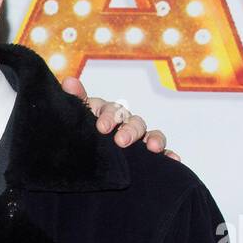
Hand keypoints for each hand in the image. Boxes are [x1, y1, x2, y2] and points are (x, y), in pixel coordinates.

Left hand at [61, 75, 180, 160]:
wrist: (81, 161)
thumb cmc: (82, 134)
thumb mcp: (76, 119)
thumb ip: (76, 101)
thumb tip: (69, 81)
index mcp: (106, 114)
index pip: (110, 110)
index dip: (109, 117)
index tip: (102, 128)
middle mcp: (124, 123)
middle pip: (132, 121)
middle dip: (129, 130)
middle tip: (121, 141)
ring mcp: (137, 138)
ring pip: (148, 133)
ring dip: (153, 138)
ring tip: (152, 148)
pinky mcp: (148, 153)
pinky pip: (162, 152)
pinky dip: (168, 154)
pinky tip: (174, 159)